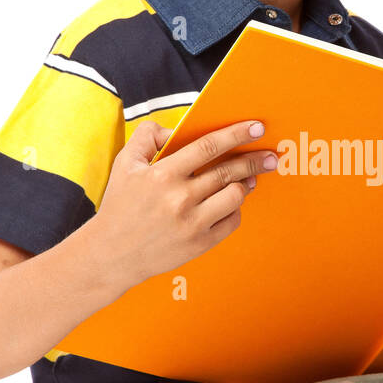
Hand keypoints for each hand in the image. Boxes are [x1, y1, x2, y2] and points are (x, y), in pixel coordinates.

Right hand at [91, 118, 277, 287]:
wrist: (112, 254)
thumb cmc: (120, 206)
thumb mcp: (125, 164)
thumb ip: (148, 137)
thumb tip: (177, 129)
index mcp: (162, 174)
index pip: (208, 146)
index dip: (236, 134)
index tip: (257, 128)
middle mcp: (180, 198)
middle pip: (228, 171)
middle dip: (254, 160)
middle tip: (271, 155)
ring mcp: (192, 223)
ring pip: (234, 195)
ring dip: (246, 184)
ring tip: (250, 178)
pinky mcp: (200, 244)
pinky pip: (232, 221)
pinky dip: (235, 209)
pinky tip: (232, 202)